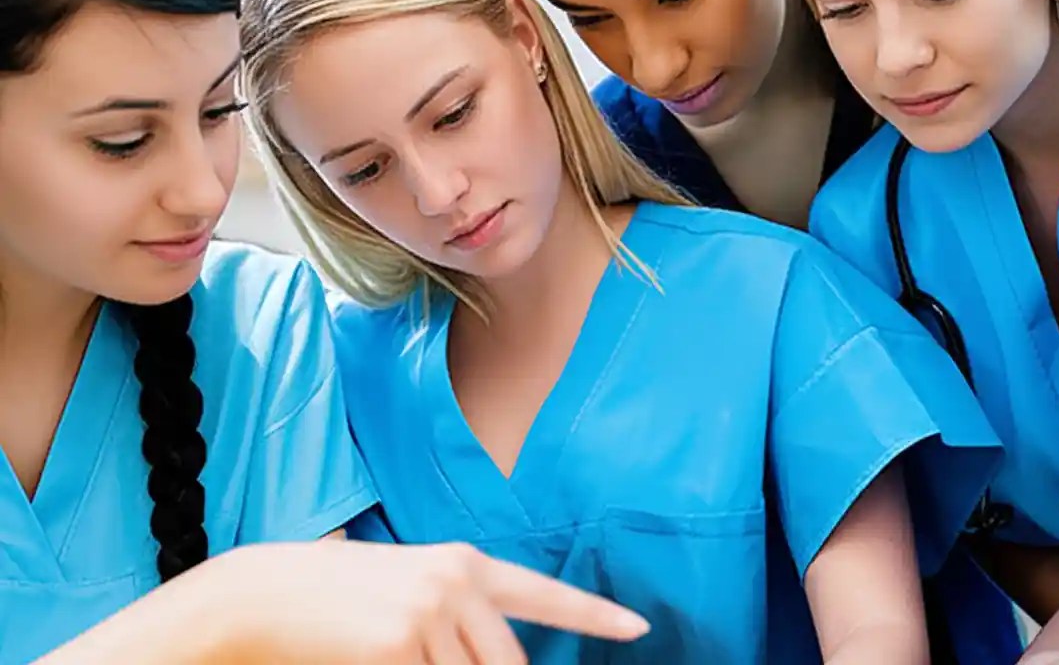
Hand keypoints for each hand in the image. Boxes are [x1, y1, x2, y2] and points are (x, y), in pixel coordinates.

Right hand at [205, 540, 648, 663]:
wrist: (263, 593)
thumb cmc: (332, 593)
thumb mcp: (405, 583)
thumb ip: (454, 611)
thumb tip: (496, 653)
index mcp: (463, 562)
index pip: (543, 595)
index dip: (594, 615)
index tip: (637, 628)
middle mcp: (455, 583)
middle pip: (509, 664)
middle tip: (430, 656)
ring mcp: (429, 615)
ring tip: (393, 651)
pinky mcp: (399, 648)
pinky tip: (376, 659)